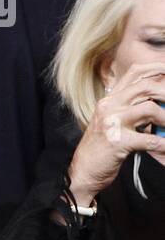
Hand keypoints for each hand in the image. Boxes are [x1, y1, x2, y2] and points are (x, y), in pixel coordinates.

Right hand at [67, 63, 164, 203]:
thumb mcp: (111, 121)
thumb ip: (130, 108)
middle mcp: (109, 106)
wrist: (82, 171)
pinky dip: (163, 144)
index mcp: (109, 100)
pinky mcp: (118, 142)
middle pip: (146, 86)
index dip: (157, 68)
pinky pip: (150, 139)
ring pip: (150, 108)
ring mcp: (112, 123)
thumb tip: (158, 101)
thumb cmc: (101, 148)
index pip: (135, 73)